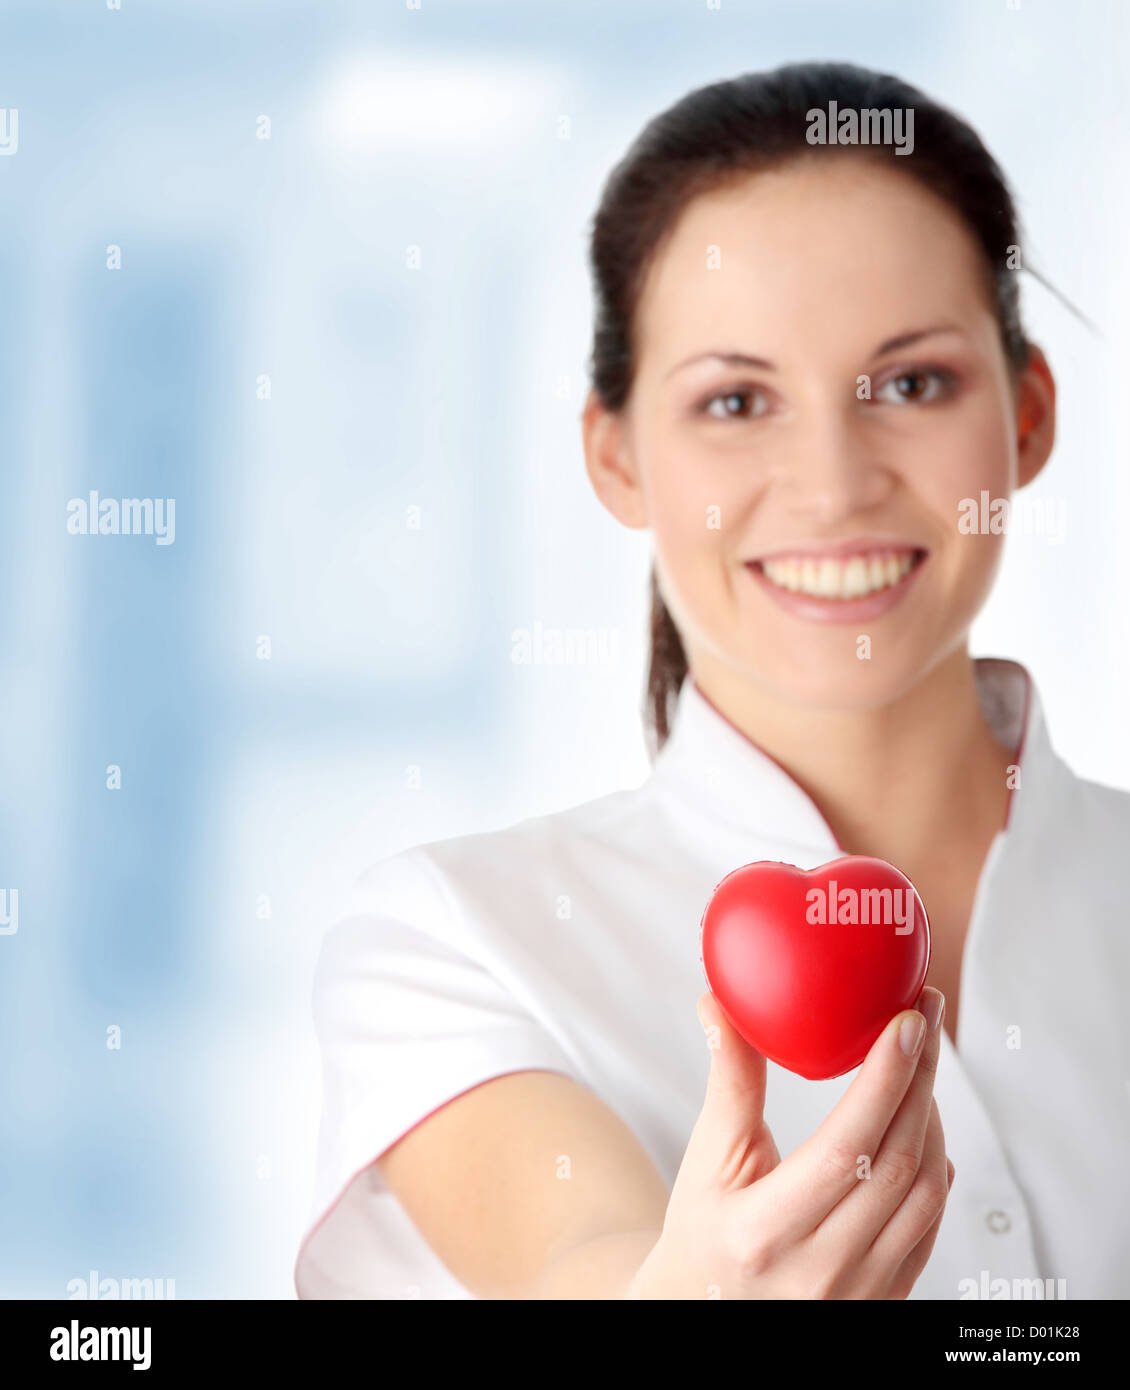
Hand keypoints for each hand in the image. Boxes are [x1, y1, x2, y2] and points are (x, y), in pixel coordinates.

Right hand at [628, 986, 949, 1298]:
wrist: (704, 1309)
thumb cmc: (703, 1231)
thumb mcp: (706, 1160)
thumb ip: (728, 1082)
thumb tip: (718, 1004)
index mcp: (764, 1231)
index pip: (846, 1146)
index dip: (885, 1079)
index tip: (906, 1021)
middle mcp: (818, 1271)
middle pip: (896, 1163)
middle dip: (920, 1080)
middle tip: (924, 1020)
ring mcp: (858, 1295)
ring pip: (924, 1196)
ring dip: (933, 1121)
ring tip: (919, 1069)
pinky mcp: (884, 1302)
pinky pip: (929, 1230)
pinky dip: (935, 1172)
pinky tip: (924, 1132)